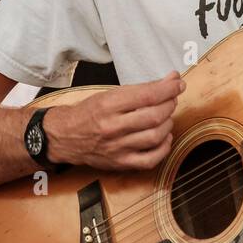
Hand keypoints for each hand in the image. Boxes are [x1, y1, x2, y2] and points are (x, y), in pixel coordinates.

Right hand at [44, 70, 184, 170]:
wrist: (65, 136)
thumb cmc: (89, 113)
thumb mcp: (109, 95)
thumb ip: (140, 89)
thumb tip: (171, 79)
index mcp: (108, 105)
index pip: (147, 95)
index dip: (169, 89)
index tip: (178, 83)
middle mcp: (113, 127)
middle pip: (154, 116)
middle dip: (170, 104)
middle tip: (172, 98)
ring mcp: (117, 148)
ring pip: (155, 136)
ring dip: (168, 123)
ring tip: (166, 116)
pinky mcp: (120, 163)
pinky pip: (150, 159)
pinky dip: (164, 148)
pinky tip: (164, 137)